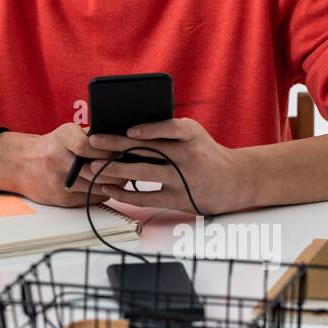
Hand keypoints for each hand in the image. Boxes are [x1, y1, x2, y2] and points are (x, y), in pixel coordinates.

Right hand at [0, 124, 127, 207]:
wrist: (21, 165)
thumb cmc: (52, 146)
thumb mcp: (67, 133)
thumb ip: (91, 135)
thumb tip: (123, 140)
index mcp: (62, 138)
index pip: (88, 145)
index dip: (108, 150)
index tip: (123, 150)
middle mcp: (57, 159)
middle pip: (96, 170)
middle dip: (118, 170)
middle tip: (134, 168)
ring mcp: (58, 182)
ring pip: (96, 187)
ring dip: (114, 184)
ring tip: (125, 177)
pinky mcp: (61, 199)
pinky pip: (90, 199)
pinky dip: (103, 193)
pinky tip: (110, 188)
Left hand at [81, 117, 249, 214]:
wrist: (234, 180)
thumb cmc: (204, 152)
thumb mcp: (192, 134)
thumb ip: (166, 131)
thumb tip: (125, 130)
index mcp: (190, 134)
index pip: (170, 128)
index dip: (150, 129)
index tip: (129, 129)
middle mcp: (187, 155)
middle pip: (147, 149)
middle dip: (116, 145)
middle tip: (92, 142)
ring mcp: (182, 179)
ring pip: (143, 173)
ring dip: (114, 169)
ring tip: (92, 167)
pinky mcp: (178, 199)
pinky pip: (146, 197)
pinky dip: (125, 194)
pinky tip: (109, 189)